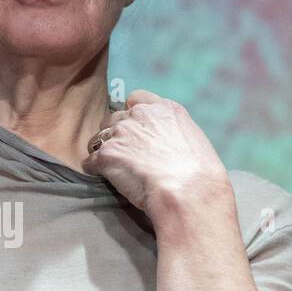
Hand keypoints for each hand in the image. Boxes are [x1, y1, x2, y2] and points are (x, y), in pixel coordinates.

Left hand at [81, 89, 231, 220]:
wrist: (188, 192)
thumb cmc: (200, 174)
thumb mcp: (194, 139)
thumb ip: (173, 131)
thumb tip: (165, 141)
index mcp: (164, 109)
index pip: (136, 98)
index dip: (132, 113)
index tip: (134, 127)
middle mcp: (140, 115)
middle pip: (114, 118)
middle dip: (116, 134)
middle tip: (125, 153)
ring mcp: (121, 133)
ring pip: (99, 138)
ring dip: (103, 150)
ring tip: (112, 168)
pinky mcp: (107, 155)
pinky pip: (91, 161)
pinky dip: (95, 169)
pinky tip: (104, 178)